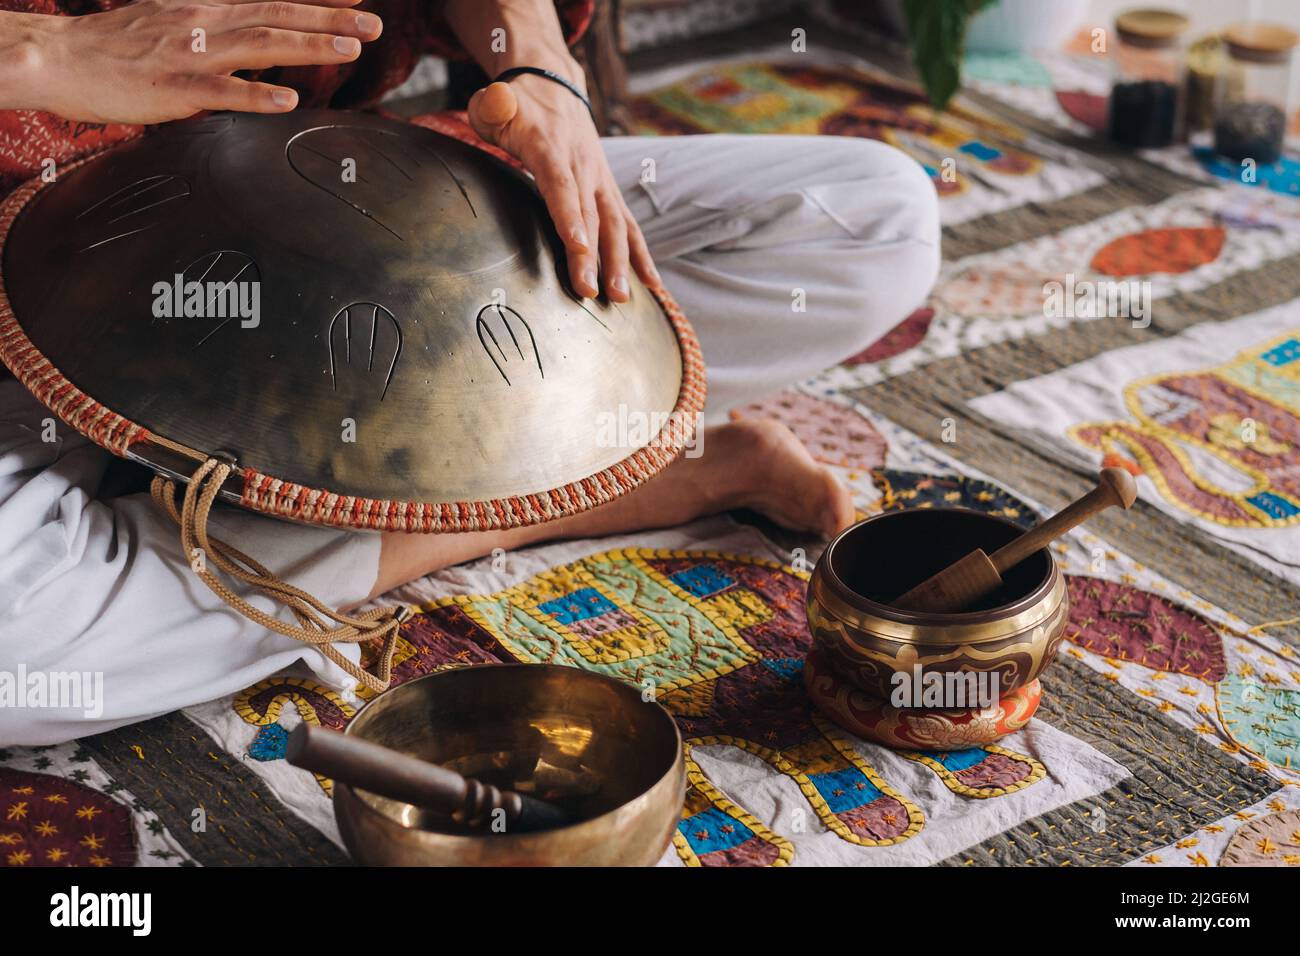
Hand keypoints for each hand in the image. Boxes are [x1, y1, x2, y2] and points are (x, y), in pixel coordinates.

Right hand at [25, 0, 382, 124]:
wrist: (63, 58)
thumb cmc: (119, 47)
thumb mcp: (174, 20)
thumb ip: (219, 26)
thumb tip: (259, 31)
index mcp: (207, 7)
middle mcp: (206, 22)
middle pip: (278, 15)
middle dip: (331, 18)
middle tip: (374, 24)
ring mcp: (192, 54)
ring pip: (261, 45)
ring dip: (309, 45)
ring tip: (350, 49)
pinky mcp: (175, 87)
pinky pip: (223, 91)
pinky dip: (258, 93)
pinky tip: (288, 97)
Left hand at [467, 75, 655, 302]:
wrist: (555, 83)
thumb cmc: (519, 103)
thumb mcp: (497, 99)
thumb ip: (493, 106)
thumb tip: (494, 105)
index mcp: (552, 148)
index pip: (561, 185)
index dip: (570, 216)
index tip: (578, 246)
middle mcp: (583, 167)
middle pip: (591, 216)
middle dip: (594, 257)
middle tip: (592, 292)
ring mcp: (600, 180)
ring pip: (615, 224)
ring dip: (621, 263)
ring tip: (622, 298)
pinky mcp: (608, 191)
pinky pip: (628, 225)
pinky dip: (641, 255)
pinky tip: (652, 284)